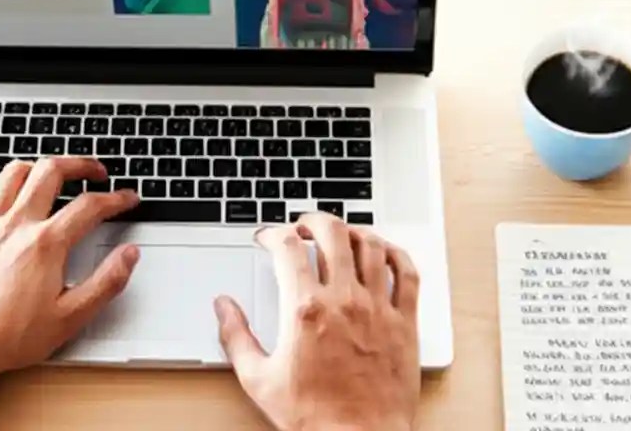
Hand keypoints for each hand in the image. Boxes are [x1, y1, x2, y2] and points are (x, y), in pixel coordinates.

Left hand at [0, 157, 141, 375]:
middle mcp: (17, 225)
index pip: (90, 206)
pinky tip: (8, 188)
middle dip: (80, 164)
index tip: (127, 199)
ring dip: (40, 166)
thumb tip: (128, 256)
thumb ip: (106, 282)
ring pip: (14, 172)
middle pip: (51, 171)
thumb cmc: (11, 335)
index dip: (116, 199)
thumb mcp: (72, 317)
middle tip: (95, 171)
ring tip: (54, 173)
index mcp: (46, 244)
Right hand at [215, 214, 420, 430]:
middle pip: (332, 232)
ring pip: (371, 245)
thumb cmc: (313, 418)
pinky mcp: (404, 322)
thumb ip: (235, 336)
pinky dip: (396, 253)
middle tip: (303, 225)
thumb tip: (223, 307)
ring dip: (352, 230)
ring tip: (341, 234)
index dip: (273, 233)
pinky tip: (384, 251)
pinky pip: (407, 273)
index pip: (287, 247)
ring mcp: (377, 308)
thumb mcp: (258, 379)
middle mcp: (343, 300)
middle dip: (313, 220)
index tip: (268, 238)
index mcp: (304, 309)